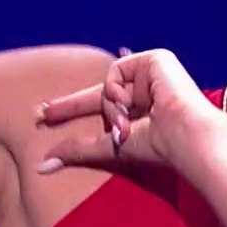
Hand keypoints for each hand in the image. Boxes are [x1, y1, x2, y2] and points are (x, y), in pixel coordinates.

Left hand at [36, 47, 226, 171]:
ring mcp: (151, 75)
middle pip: (98, 94)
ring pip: (107, 87)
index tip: (43, 117)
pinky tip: (132, 103)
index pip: (100, 109)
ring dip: (110, 108)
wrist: (184, 136)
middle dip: (70, 105)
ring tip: (126, 126)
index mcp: (142, 113)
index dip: (71, 111)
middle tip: (42, 113)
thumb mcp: (108, 147)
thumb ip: (77, 150)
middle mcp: (148, 92)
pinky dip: (116, 90)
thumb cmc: (156, 147)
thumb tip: (42, 167)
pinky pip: (116, 71)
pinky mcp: (155, 60)